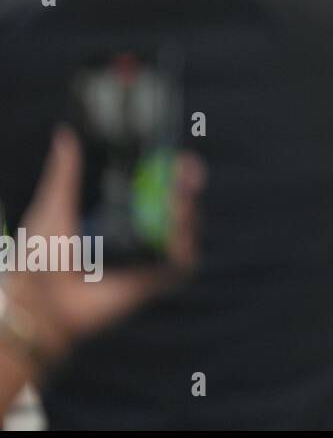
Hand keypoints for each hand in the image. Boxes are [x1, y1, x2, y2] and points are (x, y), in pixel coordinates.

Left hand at [6, 127, 202, 364]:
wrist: (40, 303)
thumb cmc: (39, 259)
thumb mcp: (53, 207)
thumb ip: (65, 173)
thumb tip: (65, 133)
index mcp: (116, 212)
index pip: (153, 184)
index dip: (169, 168)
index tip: (176, 153)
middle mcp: (138, 231)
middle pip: (176, 202)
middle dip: (188, 184)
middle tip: (188, 171)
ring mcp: (150, 254)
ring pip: (185, 227)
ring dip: (189, 211)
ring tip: (181, 199)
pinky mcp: (156, 280)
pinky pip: (182, 261)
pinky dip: (186, 246)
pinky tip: (180, 233)